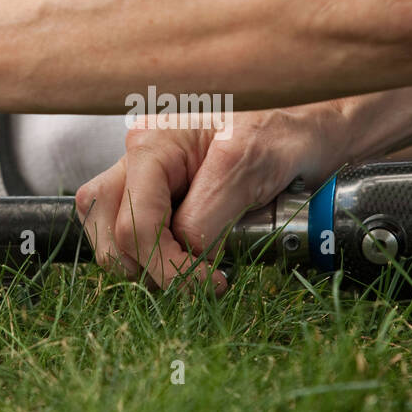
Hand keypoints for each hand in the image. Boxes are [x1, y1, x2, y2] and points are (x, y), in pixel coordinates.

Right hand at [74, 102, 353, 289]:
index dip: (169, 265)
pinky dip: (146, 258)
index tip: (213, 283)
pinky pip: (127, 235)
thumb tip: (187, 256)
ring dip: (139, 265)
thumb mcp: (252, 167)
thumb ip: (211, 214)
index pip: (136, 222)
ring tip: (184, 274)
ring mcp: (140, 178)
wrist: (304, 127)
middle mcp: (137, 158)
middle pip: (108, 229)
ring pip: (106, 234)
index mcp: (153, 142)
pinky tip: (177, 262)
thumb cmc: (283, 132)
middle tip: (195, 284)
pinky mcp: (153, 196)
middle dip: (147, 267)